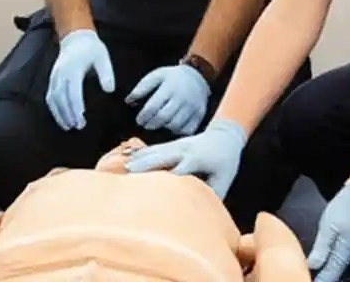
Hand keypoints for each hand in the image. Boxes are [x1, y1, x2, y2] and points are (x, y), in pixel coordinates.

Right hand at [46, 29, 114, 130]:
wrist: (75, 36)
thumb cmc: (91, 48)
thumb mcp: (102, 57)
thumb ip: (106, 73)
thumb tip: (109, 90)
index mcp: (74, 70)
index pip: (73, 92)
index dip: (76, 107)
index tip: (81, 119)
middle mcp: (61, 74)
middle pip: (62, 98)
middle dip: (68, 114)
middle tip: (77, 127)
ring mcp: (55, 77)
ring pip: (54, 98)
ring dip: (59, 114)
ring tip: (68, 126)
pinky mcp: (52, 78)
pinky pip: (50, 95)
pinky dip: (53, 108)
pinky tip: (59, 117)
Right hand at [122, 117, 245, 197]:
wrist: (225, 135)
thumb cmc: (226, 162)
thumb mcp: (224, 179)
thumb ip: (212, 194)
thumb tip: (200, 212)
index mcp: (197, 159)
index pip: (178, 171)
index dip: (165, 181)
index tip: (152, 193)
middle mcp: (184, 150)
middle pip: (160, 158)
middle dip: (145, 167)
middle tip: (128, 178)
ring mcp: (177, 144)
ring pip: (154, 151)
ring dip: (139, 160)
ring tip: (123, 170)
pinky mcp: (173, 143)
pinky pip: (154, 148)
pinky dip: (141, 154)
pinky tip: (128, 160)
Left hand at [125, 63, 209, 134]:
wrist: (198, 76)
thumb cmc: (173, 77)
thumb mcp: (156, 76)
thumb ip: (142, 88)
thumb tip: (128, 101)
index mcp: (169, 87)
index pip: (152, 107)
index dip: (143, 117)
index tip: (139, 120)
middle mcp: (182, 98)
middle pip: (163, 118)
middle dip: (151, 124)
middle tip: (146, 124)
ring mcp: (193, 107)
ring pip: (175, 126)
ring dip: (164, 127)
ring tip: (159, 124)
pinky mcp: (200, 115)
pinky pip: (188, 130)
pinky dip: (178, 131)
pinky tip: (172, 126)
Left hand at [307, 180, 349, 281]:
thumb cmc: (342, 210)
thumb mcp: (328, 228)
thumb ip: (322, 248)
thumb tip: (312, 265)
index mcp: (342, 255)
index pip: (328, 276)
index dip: (317, 281)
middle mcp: (345, 257)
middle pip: (331, 276)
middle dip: (318, 279)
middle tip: (303, 279)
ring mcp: (345, 252)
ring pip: (332, 270)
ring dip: (321, 274)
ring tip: (308, 275)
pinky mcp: (343, 247)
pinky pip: (333, 262)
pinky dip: (325, 267)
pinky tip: (316, 266)